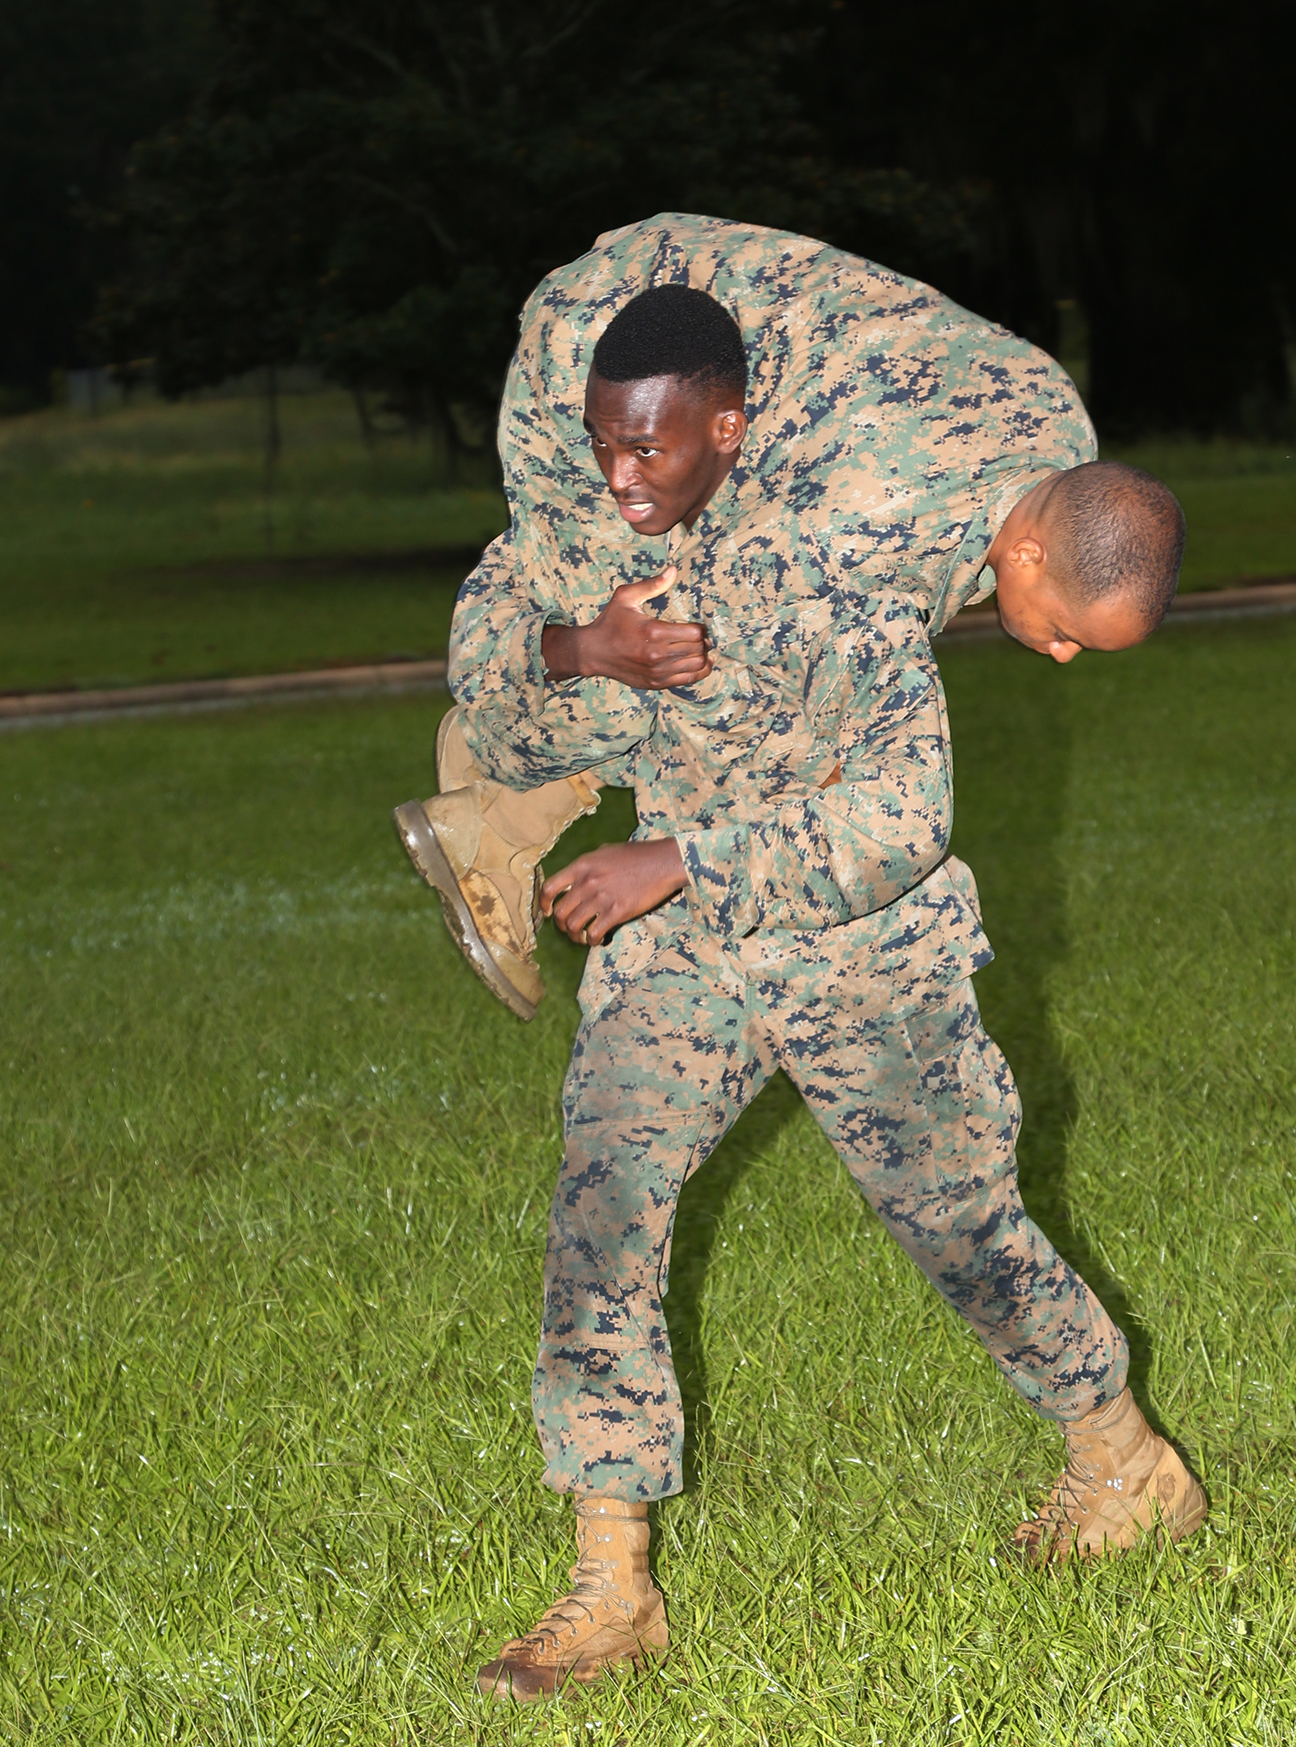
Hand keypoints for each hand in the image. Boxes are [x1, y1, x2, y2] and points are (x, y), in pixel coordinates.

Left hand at [540, 839, 686, 944]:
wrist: (663, 862)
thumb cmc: (637, 855)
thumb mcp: (606, 852)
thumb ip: (588, 864)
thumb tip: (578, 876)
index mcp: (582, 866)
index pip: (550, 887)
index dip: (544, 903)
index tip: (548, 913)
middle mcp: (587, 883)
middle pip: (561, 912)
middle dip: (561, 925)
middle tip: (569, 928)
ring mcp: (601, 898)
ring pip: (574, 926)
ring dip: (575, 936)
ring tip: (582, 937)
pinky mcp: (617, 912)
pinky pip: (595, 933)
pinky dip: (592, 941)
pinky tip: (597, 940)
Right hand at [541, 569, 711, 688]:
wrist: (592, 652)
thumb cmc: (610, 622)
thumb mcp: (625, 597)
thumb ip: (652, 585)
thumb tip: (674, 570)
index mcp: (653, 631)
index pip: (695, 634)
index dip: (701, 628)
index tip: (697, 625)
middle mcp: (657, 654)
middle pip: (698, 650)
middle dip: (703, 642)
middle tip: (700, 637)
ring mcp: (657, 671)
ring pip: (697, 667)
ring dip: (702, 657)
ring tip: (698, 649)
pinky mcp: (656, 683)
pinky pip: (687, 679)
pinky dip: (696, 671)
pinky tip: (695, 662)